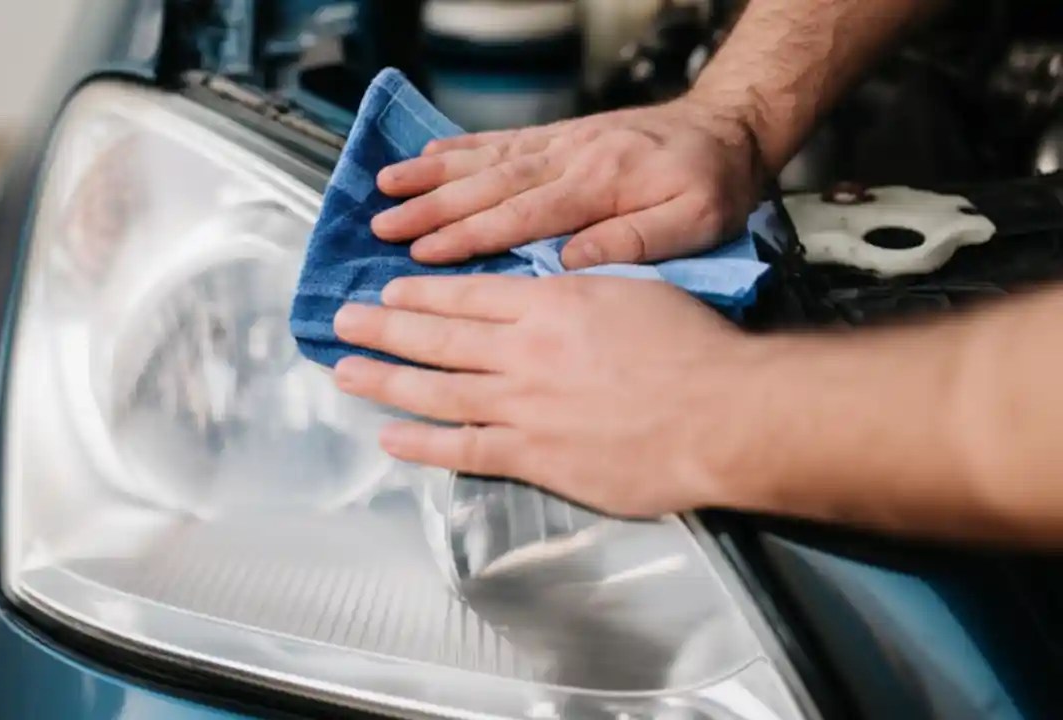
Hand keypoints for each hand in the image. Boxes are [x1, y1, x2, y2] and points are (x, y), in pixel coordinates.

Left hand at [331, 274, 770, 517]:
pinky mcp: (535, 456)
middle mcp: (523, 350)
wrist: (721, 412)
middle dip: (383, 328)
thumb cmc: (692, 346)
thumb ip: (581, 285)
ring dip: (384, 378)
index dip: (421, 295)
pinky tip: (391, 437)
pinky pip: (466, 449)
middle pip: (437, 337)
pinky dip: (423, 444)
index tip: (389, 292)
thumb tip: (551, 277)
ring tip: (345, 371)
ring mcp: (523, 405)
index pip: (467, 296)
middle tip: (342, 322)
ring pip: (436, 388)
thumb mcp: (634, 286)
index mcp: (549, 302)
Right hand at [370, 97, 766, 269]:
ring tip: (385, 185)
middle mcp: (571, 158)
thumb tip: (569, 261)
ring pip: (487, 159)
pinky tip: (429, 156)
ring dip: (433, 174)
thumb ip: (634, 241)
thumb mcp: (696, 221)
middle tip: (382, 225)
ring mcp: (562, 143)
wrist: (730, 126)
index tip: (423, 253)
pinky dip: (461, 147)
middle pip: (489, 185)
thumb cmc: (716, 183)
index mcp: (599, 186)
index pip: (521, 215)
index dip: (468, 235)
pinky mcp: (561, 135)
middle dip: (432, 207)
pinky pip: (503, 139)